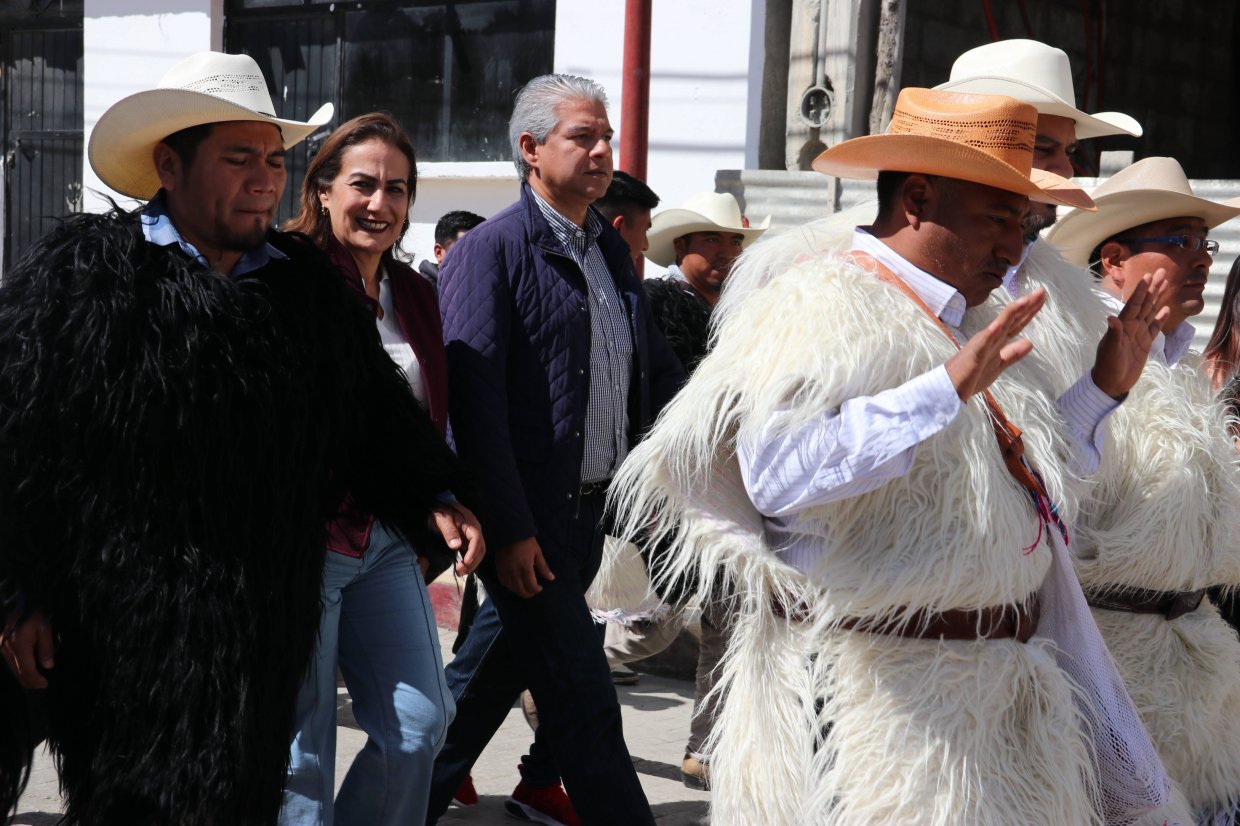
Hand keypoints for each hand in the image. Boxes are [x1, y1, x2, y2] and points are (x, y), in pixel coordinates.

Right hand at [1, 608, 53, 688]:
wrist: (15, 604)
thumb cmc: (32, 615)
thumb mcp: (44, 629)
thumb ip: (47, 648)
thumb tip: (48, 666)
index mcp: (19, 648)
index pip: (27, 671)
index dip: (35, 680)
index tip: (44, 685)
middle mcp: (8, 651)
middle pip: (17, 673)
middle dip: (29, 682)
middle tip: (41, 686)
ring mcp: (2, 649)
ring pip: (12, 669)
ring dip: (23, 677)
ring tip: (35, 681)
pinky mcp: (1, 646)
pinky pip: (9, 662)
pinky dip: (18, 669)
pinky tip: (25, 670)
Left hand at [429, 501, 485, 576]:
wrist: (438, 506)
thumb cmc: (440, 511)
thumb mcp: (442, 519)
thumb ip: (449, 531)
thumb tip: (457, 546)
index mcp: (470, 523)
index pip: (476, 539)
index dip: (472, 553)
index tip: (465, 563)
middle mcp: (474, 530)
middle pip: (480, 548)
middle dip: (472, 562)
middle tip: (460, 571)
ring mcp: (472, 535)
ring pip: (478, 552)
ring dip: (472, 563)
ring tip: (460, 572)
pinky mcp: (467, 540)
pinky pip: (472, 552)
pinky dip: (469, 561)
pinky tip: (462, 567)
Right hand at [496, 537, 553, 598]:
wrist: (509, 533)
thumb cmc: (526, 542)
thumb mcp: (537, 553)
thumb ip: (544, 568)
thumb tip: (551, 578)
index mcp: (525, 569)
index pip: (531, 587)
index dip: (537, 590)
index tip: (540, 587)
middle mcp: (514, 573)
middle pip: (521, 591)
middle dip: (529, 593)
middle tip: (533, 589)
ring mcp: (505, 572)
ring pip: (512, 589)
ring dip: (519, 591)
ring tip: (525, 586)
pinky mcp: (499, 569)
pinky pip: (504, 583)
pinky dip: (510, 586)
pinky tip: (515, 583)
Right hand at [945, 288, 1045, 400]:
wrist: (950, 387)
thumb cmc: (971, 376)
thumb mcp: (999, 364)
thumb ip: (1013, 353)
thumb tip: (1030, 342)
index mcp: (997, 340)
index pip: (1017, 322)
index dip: (1030, 311)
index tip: (1041, 297)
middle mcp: (990, 337)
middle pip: (1012, 319)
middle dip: (1026, 305)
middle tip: (1041, 291)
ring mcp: (982, 344)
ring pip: (999, 325)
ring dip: (1011, 312)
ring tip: (1025, 300)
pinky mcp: (973, 354)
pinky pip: (982, 342)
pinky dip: (991, 333)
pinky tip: (998, 325)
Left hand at [1091, 269, 1171, 398]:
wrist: (1111, 384)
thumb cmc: (1108, 366)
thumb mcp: (1111, 350)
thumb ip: (1114, 334)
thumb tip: (1111, 317)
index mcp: (1122, 325)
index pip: (1134, 304)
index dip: (1141, 290)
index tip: (1148, 276)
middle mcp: (1131, 326)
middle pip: (1144, 303)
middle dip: (1152, 288)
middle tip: (1162, 272)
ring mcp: (1138, 334)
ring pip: (1150, 312)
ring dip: (1157, 298)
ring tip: (1166, 284)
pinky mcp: (1145, 344)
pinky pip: (1154, 328)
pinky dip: (1160, 318)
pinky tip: (1166, 309)